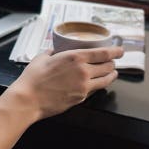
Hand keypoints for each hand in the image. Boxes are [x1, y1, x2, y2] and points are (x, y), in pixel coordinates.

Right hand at [7, 47, 122, 120]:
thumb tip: (55, 49)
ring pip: (106, 80)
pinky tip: (97, 83)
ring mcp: (84, 86)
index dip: (115, 51)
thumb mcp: (42, 57)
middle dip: (112, 63)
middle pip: (108, 66)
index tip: (119, 50)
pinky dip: (99, 85)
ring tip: (112, 72)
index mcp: (75, 57)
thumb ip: (53, 52)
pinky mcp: (81, 98)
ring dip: (111, 74)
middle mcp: (83, 71)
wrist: (29, 99)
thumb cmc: (33, 78)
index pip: (103, 53)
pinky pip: (95, 89)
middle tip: (112, 61)